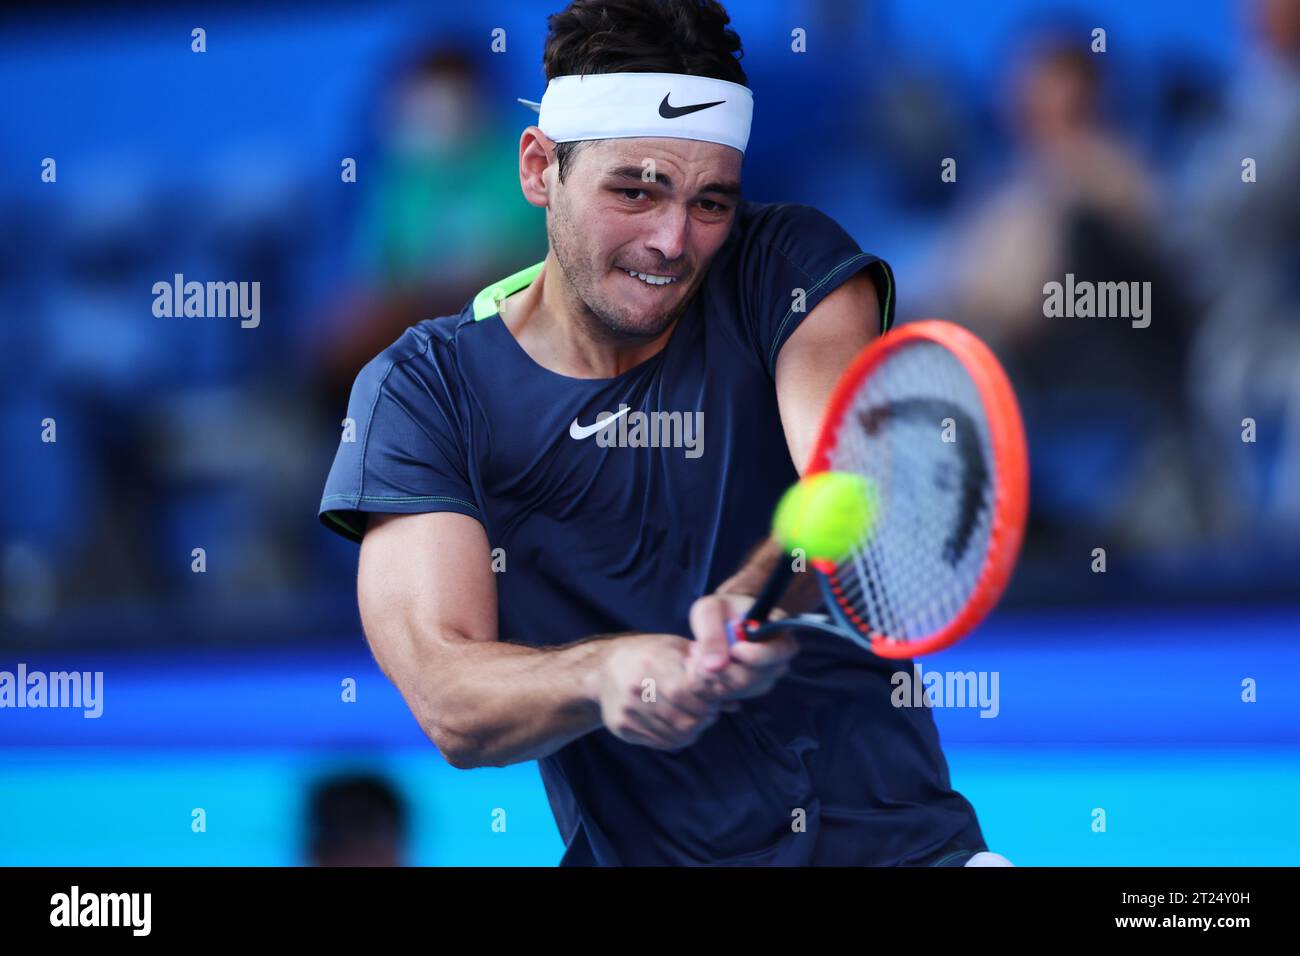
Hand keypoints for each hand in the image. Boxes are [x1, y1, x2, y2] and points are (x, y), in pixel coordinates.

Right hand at [596, 633, 725, 750]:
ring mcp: (628, 710)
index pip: (691, 691)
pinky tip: (677, 723)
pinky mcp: (622, 728)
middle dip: (706, 716)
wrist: (602, 671)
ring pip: (678, 735)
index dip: (709, 698)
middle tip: (709, 708)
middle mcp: (637, 687)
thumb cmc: (648, 655)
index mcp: (653, 661)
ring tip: (694, 715)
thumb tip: (737, 697)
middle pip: (687, 717)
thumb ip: (705, 668)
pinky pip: (662, 743)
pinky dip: (677, 737)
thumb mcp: (676, 648)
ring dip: (694, 729)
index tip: (715, 695)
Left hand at [687, 593, 798, 704]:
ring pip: (730, 690)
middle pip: (747, 679)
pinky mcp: (745, 692)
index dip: (754, 655)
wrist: (720, 620)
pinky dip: (702, 681)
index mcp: (779, 633)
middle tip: (697, 645)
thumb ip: (712, 634)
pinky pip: (719, 697)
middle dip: (715, 666)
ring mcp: (762, 680)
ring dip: (704, 673)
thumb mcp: (710, 610)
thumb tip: (714, 666)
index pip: (776, 654)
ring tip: (697, 649)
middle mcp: (777, 662)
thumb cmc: (720, 609)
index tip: (734, 647)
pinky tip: (699, 662)